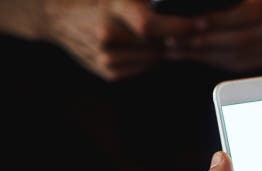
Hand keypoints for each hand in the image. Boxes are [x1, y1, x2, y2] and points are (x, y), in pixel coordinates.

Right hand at [42, 0, 199, 79]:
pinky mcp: (107, 73)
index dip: (178, 27)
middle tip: (178, 28)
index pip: (150, 25)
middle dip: (172, 38)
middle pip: (157, 45)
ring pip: (153, 60)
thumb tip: (171, 4)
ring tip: (154, 36)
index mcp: (112, 9)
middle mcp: (107, 36)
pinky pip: (142, 69)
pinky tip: (139, 46)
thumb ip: (147, 0)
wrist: (60, 17)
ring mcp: (106, 58)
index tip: (200, 23)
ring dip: (160, 49)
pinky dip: (147, 59)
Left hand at [164, 0, 261, 71]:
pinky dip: (221, 61)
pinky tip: (199, 55)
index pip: (251, 14)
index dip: (221, 20)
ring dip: (208, 55)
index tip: (194, 22)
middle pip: (246, 39)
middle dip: (206, 43)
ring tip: (179, 49)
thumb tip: (200, 10)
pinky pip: (249, 63)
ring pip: (245, 55)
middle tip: (176, 41)